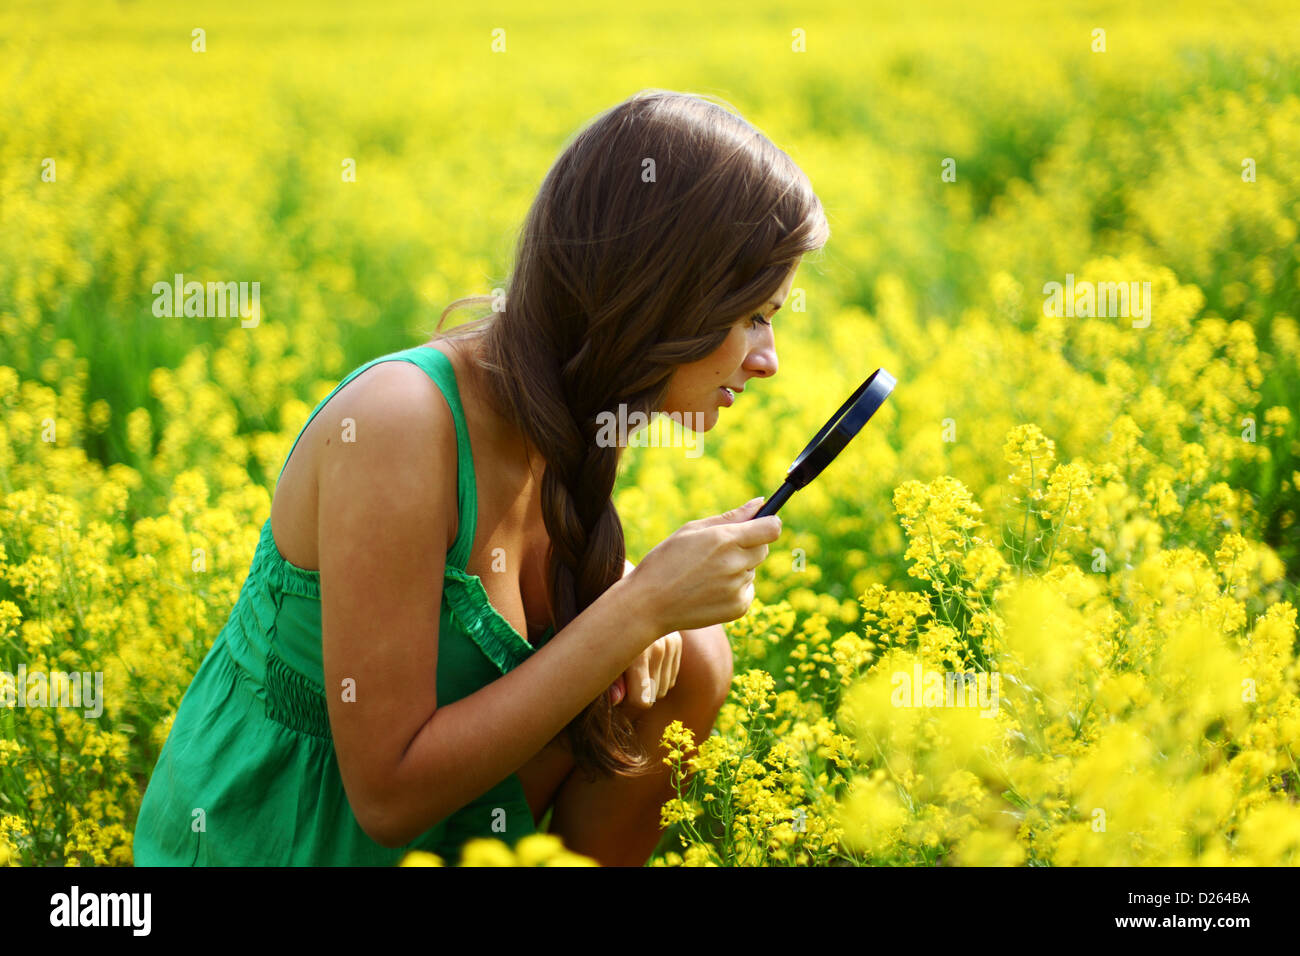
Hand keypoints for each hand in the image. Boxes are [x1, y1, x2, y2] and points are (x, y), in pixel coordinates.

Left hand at [607, 630, 681, 713]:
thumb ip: (612, 680)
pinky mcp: (676, 643)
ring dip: (649, 686)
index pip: (643, 700)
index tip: (618, 692)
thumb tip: (616, 700)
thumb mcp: (605, 656)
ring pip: (664, 689)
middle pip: (653, 696)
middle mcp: (659, 647)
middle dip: (638, 693)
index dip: (628, 702)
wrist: (629, 602)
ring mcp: (671, 645)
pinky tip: (645, 663)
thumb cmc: (607, 634)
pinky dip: (658, 676)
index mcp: (639, 652)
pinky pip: (671, 678)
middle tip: (623, 680)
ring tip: (633, 671)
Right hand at [625, 497, 780, 636]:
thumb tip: (760, 503)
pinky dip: (735, 588)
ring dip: (738, 568)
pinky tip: (709, 589)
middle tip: (721, 550)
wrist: (648, 604)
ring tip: (706, 573)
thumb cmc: (666, 560)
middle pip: (763, 549)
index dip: (770, 523)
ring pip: (751, 570)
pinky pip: (747, 590)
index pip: (771, 528)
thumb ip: (731, 517)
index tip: (763, 523)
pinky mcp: (738, 608)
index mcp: (724, 540)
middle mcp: (735, 564)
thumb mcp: (692, 530)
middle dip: (750, 545)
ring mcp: (738, 588)